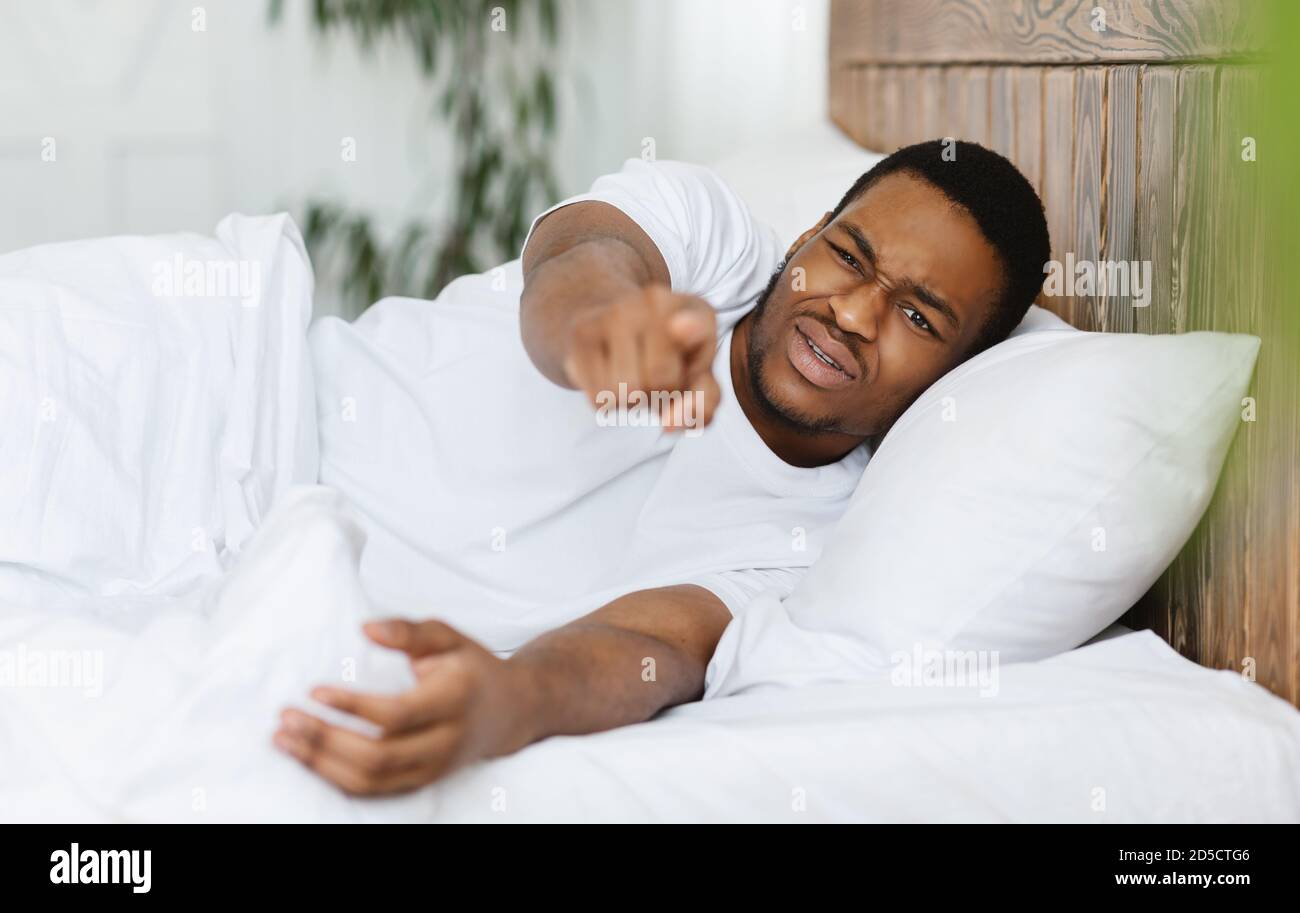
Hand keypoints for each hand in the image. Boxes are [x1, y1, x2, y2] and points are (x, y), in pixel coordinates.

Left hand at [273, 619, 533, 795]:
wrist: (509, 710)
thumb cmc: (471, 667)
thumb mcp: (448, 637)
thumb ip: (408, 631)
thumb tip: (366, 628)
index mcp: (453, 699)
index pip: (396, 714)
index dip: (353, 707)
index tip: (314, 691)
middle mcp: (445, 740)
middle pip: (378, 756)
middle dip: (325, 741)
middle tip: (286, 719)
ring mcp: (434, 767)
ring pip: (372, 780)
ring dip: (322, 764)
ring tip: (286, 740)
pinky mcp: (422, 781)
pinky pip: (373, 790)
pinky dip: (336, 777)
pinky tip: (309, 757)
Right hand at [562, 284, 720, 430]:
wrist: (611, 328)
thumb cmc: (666, 359)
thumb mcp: (698, 381)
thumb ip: (703, 404)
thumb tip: (670, 422)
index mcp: (697, 311)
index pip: (697, 325)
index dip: (690, 328)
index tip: (679, 327)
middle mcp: (657, 300)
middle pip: (662, 379)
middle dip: (663, 396)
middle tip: (657, 381)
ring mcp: (617, 312)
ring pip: (627, 393)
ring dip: (633, 403)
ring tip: (633, 378)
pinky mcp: (583, 332)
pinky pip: (598, 397)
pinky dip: (606, 402)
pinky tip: (609, 377)